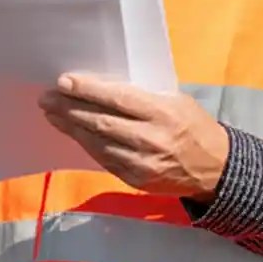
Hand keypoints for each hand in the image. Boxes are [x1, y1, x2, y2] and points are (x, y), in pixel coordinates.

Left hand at [38, 73, 229, 200]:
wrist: (215, 169)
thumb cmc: (194, 125)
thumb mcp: (176, 100)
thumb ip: (142, 95)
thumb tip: (101, 86)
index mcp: (163, 113)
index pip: (118, 99)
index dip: (88, 90)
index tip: (64, 81)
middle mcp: (151, 139)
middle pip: (101, 122)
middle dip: (69, 108)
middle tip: (47, 97)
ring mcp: (142, 163)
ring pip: (97, 142)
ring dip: (71, 127)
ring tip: (52, 113)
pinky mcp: (135, 180)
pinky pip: (103, 159)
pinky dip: (86, 144)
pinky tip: (74, 133)